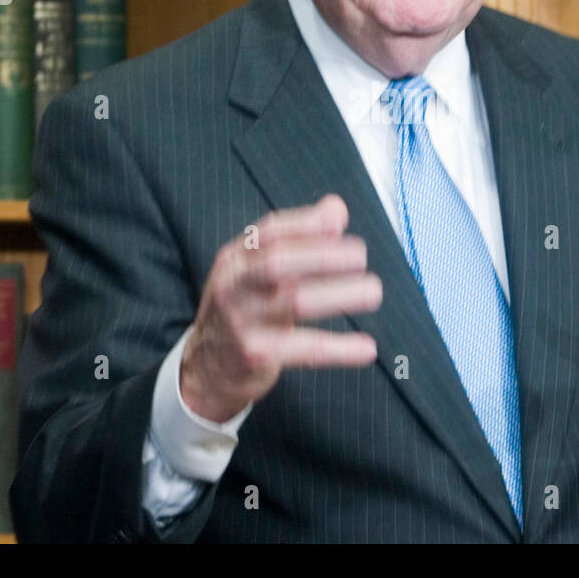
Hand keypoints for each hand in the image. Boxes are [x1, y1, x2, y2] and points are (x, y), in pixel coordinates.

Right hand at [179, 194, 382, 422]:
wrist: (205, 369)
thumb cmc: (243, 311)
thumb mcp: (256, 272)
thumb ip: (297, 240)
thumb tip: (336, 209)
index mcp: (235, 259)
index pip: (269, 232)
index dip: (306, 224)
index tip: (339, 222)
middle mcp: (234, 285)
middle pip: (278, 263)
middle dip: (322, 255)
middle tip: (361, 256)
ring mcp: (242, 321)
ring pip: (294, 303)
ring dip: (339, 295)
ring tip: (373, 292)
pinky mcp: (255, 355)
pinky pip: (304, 349)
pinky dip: (339, 349)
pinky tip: (367, 348)